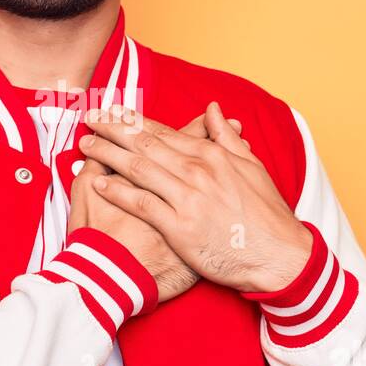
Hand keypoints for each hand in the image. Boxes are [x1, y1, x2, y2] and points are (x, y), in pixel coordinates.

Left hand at [79, 101, 311, 293]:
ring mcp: (187, 198)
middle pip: (144, 143)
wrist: (279, 255)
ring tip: (85, 143)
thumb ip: (227, 138)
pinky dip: (118, 191)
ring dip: (107, 153)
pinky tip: (98, 182)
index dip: (134, 119)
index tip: (112, 110)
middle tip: (89, 117)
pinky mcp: (180, 227)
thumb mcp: (252, 167)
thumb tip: (214, 110)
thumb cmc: (267, 215)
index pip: (164, 131)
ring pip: (138, 168)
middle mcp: (197, 171)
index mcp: (211, 155)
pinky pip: (141, 203)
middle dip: (112, 128)